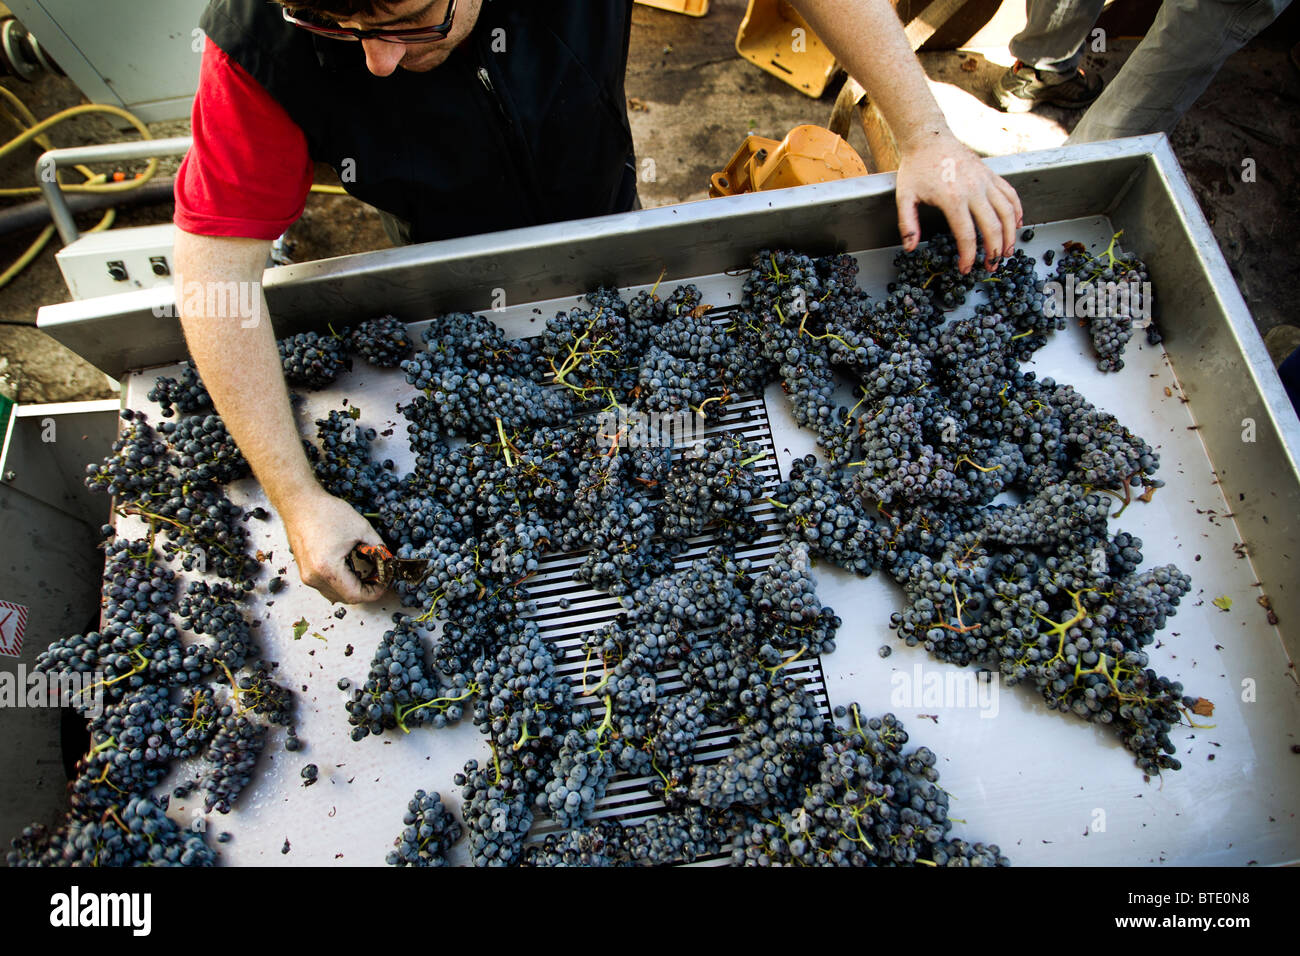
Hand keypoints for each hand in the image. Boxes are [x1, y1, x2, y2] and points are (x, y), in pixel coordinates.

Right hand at [282, 489, 387, 604]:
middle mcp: (314, 577)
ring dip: (352, 588)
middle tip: (378, 577)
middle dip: (365, 590)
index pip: (356, 595)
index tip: (385, 582)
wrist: (299, 503)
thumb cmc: (326, 512)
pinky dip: (340, 583)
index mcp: (328, 569)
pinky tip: (349, 569)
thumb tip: (388, 560)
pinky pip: (325, 586)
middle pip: (346, 598)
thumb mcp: (362, 528)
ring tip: (365, 572)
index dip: (374, 592)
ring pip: (335, 594)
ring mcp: (306, 576)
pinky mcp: (304, 571)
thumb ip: (378, 548)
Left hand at [894, 131, 1022, 273]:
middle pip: (993, 226)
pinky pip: (1010, 194)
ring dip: (1010, 235)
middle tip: (991, 267)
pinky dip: (1017, 211)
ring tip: (1008, 252)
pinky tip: (1016, 225)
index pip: (967, 234)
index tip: (966, 269)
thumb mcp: (904, 197)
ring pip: (1007, 211)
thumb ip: (907, 224)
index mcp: (952, 198)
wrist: (929, 138)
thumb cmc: (916, 168)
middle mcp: (974, 189)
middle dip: (994, 251)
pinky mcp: (991, 174)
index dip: (969, 256)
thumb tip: (910, 249)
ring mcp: (985, 181)